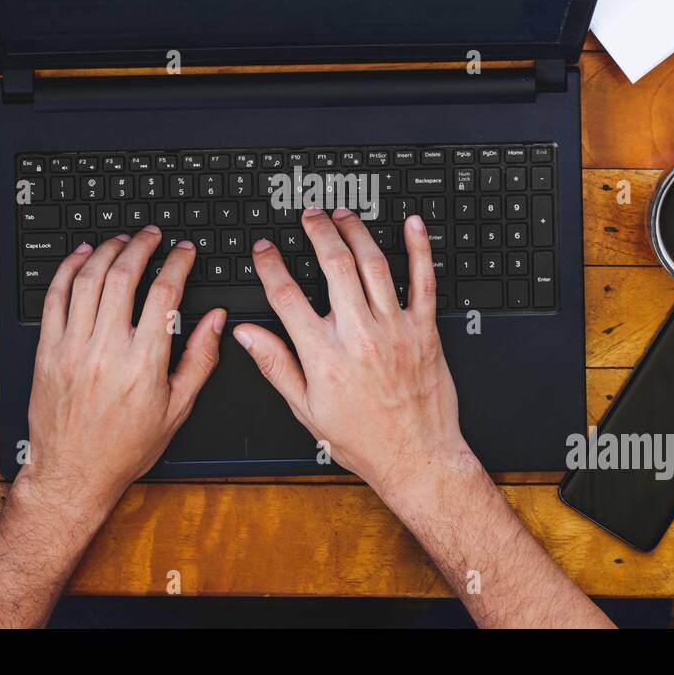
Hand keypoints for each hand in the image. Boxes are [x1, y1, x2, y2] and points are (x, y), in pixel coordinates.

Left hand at [17, 227, 224, 524]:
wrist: (73, 474)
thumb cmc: (124, 448)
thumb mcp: (176, 409)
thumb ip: (200, 359)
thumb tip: (216, 321)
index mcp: (144, 364)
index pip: (165, 294)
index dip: (178, 263)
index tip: (184, 251)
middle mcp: (107, 350)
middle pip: (124, 276)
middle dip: (141, 246)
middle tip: (152, 236)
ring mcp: (73, 348)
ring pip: (88, 280)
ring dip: (106, 251)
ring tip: (121, 240)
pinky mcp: (47, 351)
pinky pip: (55, 298)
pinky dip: (68, 270)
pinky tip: (81, 257)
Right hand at [232, 207, 474, 504]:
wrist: (417, 458)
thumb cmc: (364, 440)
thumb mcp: (307, 410)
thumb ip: (276, 365)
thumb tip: (247, 335)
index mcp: (324, 356)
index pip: (287, 296)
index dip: (271, 266)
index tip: (264, 249)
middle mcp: (359, 336)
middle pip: (333, 266)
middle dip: (318, 232)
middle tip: (310, 216)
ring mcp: (395, 329)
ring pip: (373, 264)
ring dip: (356, 232)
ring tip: (344, 216)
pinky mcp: (425, 330)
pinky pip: (424, 281)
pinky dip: (418, 249)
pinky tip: (412, 226)